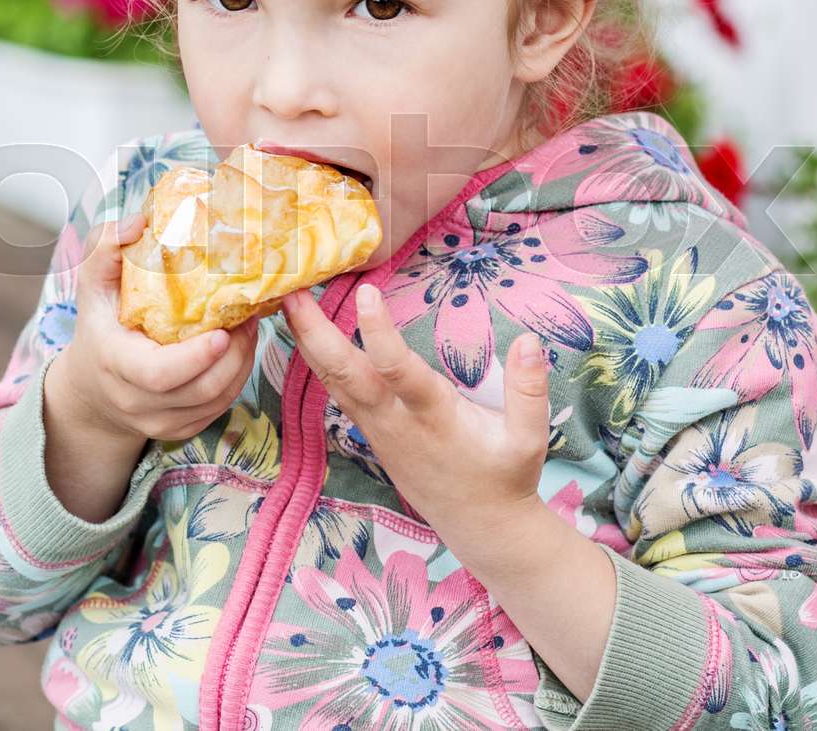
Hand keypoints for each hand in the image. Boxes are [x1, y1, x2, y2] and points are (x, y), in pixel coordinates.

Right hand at [46, 213, 260, 446]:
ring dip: (242, 363)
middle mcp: (135, 401)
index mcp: (114, 364)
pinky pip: (219, 409)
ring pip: (217, 400)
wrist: (90, 389)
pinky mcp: (178, 430)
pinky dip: (237, 378)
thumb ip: (106, 247)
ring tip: (249, 326)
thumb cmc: (98, 325)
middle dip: (235, 353)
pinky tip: (238, 349)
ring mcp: (158, 422)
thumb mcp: (93, 284)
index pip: (159, 374)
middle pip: (200, 389)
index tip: (223, 330)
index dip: (196, 358)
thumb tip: (139, 222)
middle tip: (249, 316)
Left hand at [281, 283, 552, 541]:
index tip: (366, 292)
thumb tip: (529, 340)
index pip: (399, 372)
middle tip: (292, 292)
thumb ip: (529, 391)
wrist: (478, 525)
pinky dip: (317, 360)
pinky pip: (337, 391)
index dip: (380, 334)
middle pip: (346, 376)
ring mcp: (376, 427)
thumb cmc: (504, 477)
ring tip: (287, 300)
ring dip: (307, 342)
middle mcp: (395, 421)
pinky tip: (303, 333)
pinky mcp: (370, 430)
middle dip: (316, 334)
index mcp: (433, 417)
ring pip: (333, 382)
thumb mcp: (530, 439)